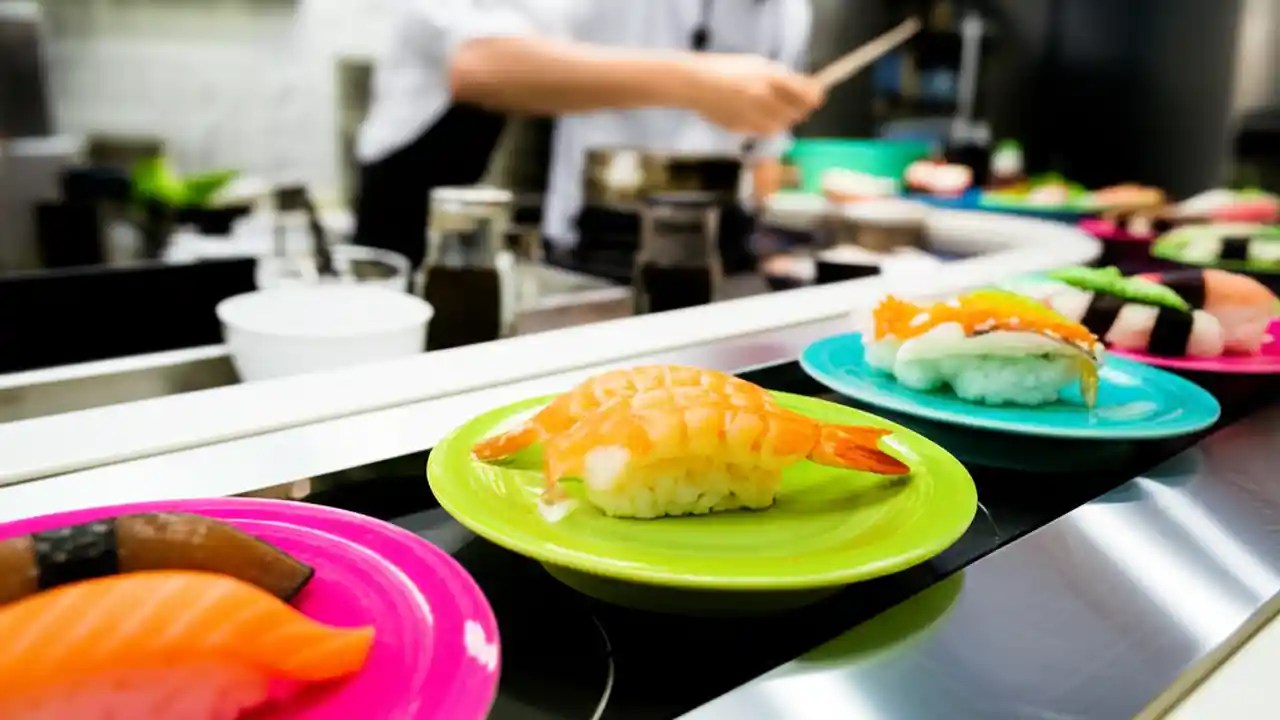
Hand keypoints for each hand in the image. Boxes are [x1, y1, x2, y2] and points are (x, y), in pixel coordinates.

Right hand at [683, 54, 825, 134]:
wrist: (697, 83)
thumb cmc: (728, 69)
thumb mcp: (759, 64)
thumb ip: (782, 77)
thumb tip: (807, 87)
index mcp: (770, 78)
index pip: (807, 93)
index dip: (816, 96)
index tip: (819, 96)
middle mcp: (764, 98)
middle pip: (797, 113)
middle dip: (800, 109)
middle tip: (797, 103)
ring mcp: (753, 116)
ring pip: (781, 125)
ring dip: (782, 118)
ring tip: (770, 106)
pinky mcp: (742, 128)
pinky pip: (762, 130)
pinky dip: (765, 124)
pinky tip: (754, 113)